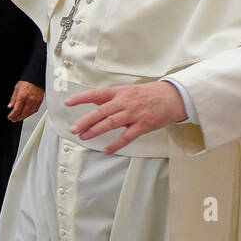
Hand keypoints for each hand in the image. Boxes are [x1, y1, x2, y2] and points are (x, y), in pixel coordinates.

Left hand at [7, 80, 43, 122]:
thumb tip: (10, 106)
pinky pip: (35, 110)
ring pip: (29, 113)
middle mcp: (29, 100)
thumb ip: (13, 98)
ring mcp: (35, 101)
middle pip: (23, 113)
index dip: (12, 115)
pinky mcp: (40, 101)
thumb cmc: (27, 81)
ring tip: (19, 118)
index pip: (16, 110)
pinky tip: (27, 114)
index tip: (10, 117)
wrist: (36, 78)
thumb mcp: (17, 88)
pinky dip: (30, 114)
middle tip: (14, 119)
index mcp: (22, 97)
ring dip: (23, 117)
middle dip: (17, 118)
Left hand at [65, 82, 185, 154]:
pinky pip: (127, 137)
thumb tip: (93, 102)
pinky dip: (116, 144)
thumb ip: (111, 98)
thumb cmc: (148, 94)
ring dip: (96, 131)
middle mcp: (125, 102)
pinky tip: (106, 150)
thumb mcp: (128, 91)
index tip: (68, 102)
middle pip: (101, 111)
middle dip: (86, 120)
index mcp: (119, 92)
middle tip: (74, 129)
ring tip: (84, 137)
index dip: (81, 98)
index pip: (96, 94)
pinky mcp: (143, 125)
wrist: (172, 97)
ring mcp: (134, 114)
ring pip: (111, 123)